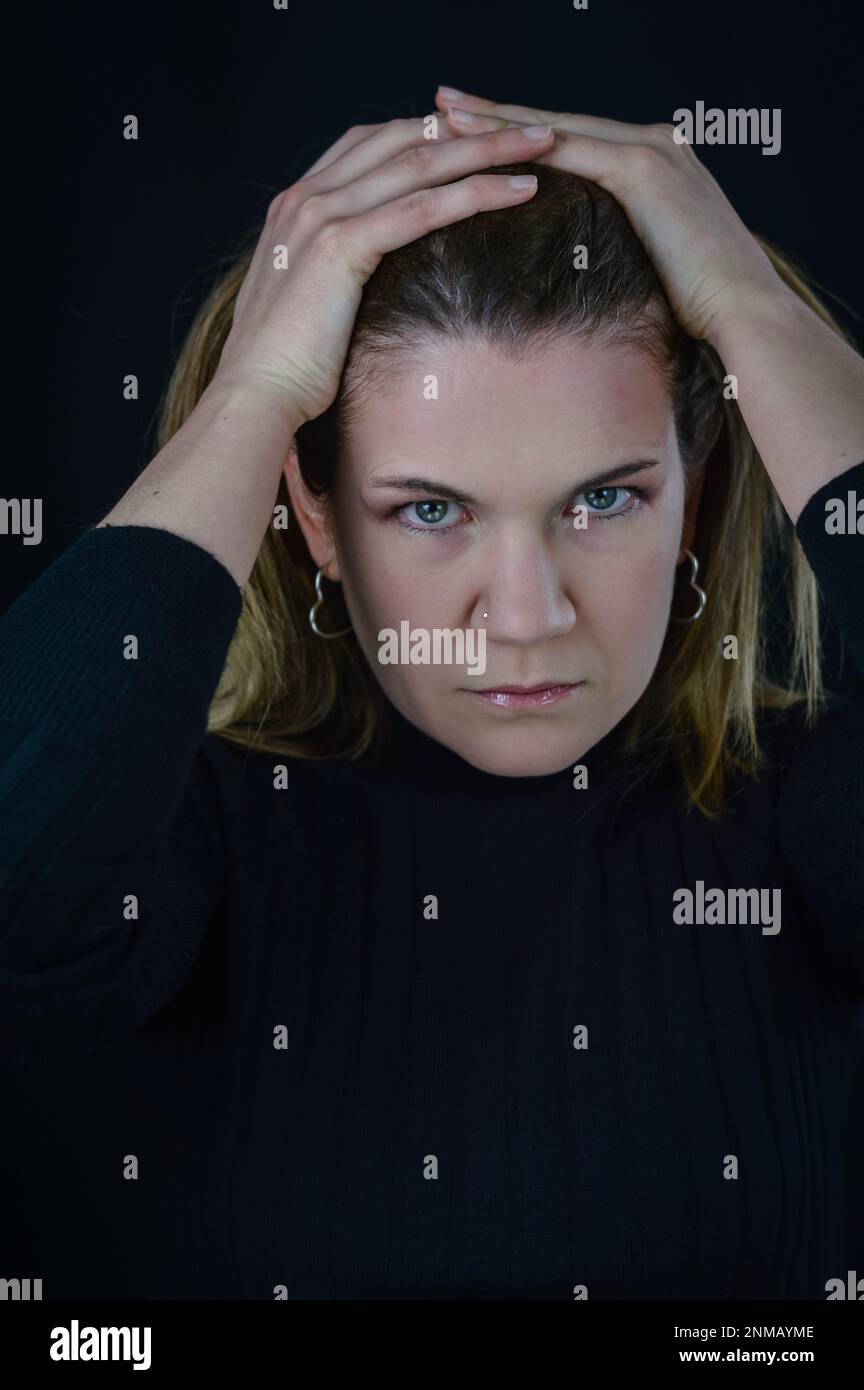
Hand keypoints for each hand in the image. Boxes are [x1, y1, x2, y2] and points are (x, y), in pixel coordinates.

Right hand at [213, 113, 555, 426]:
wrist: (255, 396)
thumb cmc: (288, 369)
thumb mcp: (310, 306)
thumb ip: (335, 275)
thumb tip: (374, 286)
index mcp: (297, 205)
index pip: (374, 144)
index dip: (432, 134)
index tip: (484, 137)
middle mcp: (306, 197)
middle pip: (403, 139)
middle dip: (472, 129)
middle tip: (532, 128)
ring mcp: (320, 216)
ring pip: (420, 164)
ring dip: (488, 150)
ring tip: (544, 147)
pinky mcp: (340, 247)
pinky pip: (421, 208)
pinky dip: (474, 193)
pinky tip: (519, 192)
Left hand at [433, 87, 784, 343]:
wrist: (745, 314)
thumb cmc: (700, 310)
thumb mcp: (650, 267)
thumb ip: (618, 249)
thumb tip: (580, 271)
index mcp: (655, 162)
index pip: (572, 140)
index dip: (518, 132)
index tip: (470, 127)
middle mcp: (654, 143)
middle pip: (557, 123)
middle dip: (496, 113)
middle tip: (441, 102)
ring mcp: (652, 150)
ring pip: (556, 129)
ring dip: (496, 121)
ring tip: (444, 115)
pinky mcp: (645, 171)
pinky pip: (569, 153)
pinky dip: (520, 148)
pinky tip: (478, 145)